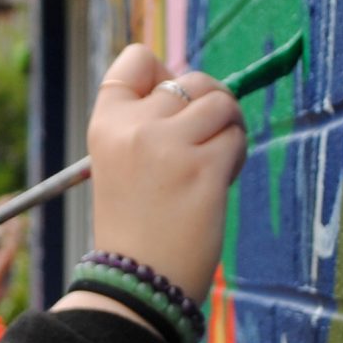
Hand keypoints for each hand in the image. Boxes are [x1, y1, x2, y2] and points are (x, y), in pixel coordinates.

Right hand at [77, 44, 247, 297]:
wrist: (137, 284)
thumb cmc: (135, 227)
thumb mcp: (121, 164)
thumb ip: (148, 124)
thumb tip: (200, 87)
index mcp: (106, 123)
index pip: (137, 58)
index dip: (163, 72)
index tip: (172, 105)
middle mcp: (134, 127)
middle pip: (190, 79)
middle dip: (208, 104)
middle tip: (205, 141)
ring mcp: (169, 146)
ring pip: (220, 103)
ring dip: (229, 127)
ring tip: (216, 160)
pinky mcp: (203, 168)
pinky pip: (236, 137)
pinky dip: (237, 155)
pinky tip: (219, 181)